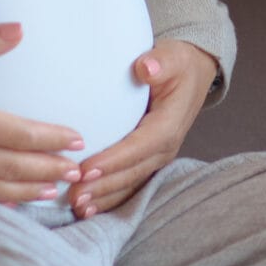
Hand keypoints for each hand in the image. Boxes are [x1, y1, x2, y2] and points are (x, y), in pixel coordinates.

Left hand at [72, 39, 217, 216]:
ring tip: (77, 206)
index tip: (86, 169)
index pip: (139, 146)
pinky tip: (88, 208)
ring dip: (103, 197)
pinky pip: (129, 185)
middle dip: (102, 186)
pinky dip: (109, 198)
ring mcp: (157, 158)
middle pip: (131, 172)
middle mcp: (165, 147)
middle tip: (72, 194)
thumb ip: (159, 62)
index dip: (113, 160)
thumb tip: (145, 68)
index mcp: (168, 125)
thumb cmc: (178, 65)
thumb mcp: (172, 57)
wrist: (192, 74)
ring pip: (129, 184)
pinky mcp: (148, 161)